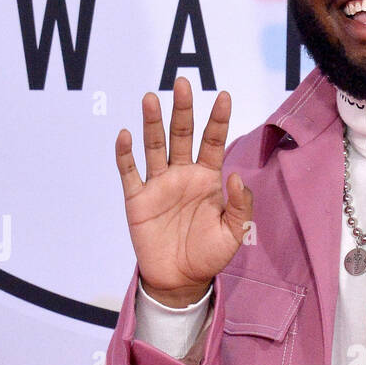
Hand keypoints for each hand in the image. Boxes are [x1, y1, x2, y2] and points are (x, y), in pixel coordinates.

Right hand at [115, 76, 252, 305]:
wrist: (181, 280)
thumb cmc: (209, 255)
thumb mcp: (234, 233)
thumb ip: (240, 205)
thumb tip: (235, 174)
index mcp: (208, 179)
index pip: (213, 141)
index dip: (218, 119)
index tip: (224, 95)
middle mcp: (182, 175)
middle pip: (181, 135)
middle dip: (182, 110)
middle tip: (182, 83)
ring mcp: (159, 185)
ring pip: (154, 146)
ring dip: (152, 123)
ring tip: (151, 98)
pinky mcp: (138, 199)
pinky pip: (129, 172)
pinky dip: (125, 154)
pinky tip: (125, 135)